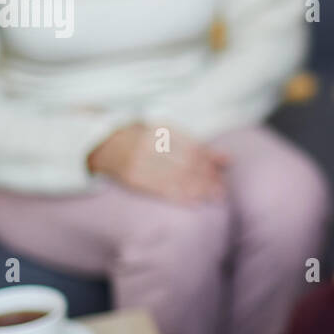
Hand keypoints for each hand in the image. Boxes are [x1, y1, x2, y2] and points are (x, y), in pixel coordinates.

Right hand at [87, 124, 228, 203]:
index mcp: (162, 131)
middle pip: (187, 164)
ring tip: (214, 197)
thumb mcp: (169, 135)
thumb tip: (227, 160)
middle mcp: (152, 145)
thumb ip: (197, 146)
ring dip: (198, 189)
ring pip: (176, 178)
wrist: (106, 144)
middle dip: (207, 178)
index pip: (193, 148)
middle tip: (222, 190)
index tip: (223, 172)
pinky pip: (160, 189)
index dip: (210, 162)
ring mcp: (141, 162)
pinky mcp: (134, 178)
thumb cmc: (144, 139)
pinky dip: (180, 196)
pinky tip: (194, 202)